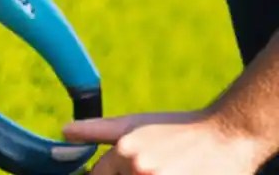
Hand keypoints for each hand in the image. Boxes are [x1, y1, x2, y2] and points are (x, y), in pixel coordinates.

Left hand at [63, 109, 269, 174]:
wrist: (229, 135)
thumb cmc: (179, 130)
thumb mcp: (135, 125)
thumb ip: (97, 131)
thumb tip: (64, 131)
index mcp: (126, 153)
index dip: (108, 173)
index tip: (131, 166)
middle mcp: (141, 170)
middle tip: (157, 165)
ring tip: (169, 167)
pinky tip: (177, 172)